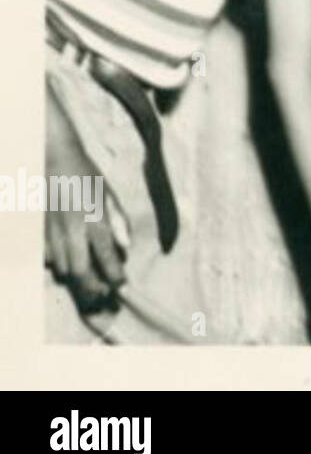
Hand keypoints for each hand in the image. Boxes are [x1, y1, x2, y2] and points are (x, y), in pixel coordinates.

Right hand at [45, 86, 125, 310]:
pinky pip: (47, 257)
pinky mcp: (40, 231)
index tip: (121, 285)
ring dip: (75, 279)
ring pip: (61, 268)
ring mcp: (52, 232)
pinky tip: (67, 266)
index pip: (106, 256)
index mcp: (94, 219)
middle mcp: (72, 230)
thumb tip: (126, 245)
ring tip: (89, 285)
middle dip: (91, 287)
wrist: (53, 158)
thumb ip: (118, 220)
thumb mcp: (109, 193)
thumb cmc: (86, 174)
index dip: (114, 274)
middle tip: (103, 295)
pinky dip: (57, 265)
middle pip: (80, 271)